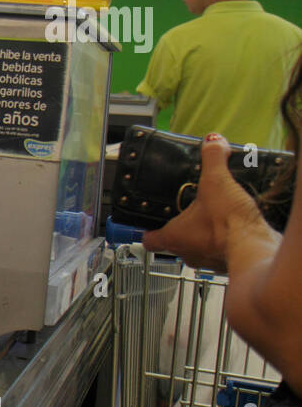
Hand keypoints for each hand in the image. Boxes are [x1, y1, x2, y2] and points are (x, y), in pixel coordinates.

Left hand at [142, 135, 270, 272]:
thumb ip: (212, 160)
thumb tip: (213, 142)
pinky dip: (227, 241)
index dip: (149, 231)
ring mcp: (210, 262)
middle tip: (190, 212)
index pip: (150, 240)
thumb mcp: (215, 182)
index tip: (152, 223)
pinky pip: (223, 253)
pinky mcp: (231, 263)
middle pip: (176, 244)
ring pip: (200, 250)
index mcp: (174, 237)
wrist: (256, 248)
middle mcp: (189, 253)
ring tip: (216, 216)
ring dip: (205, 236)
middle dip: (183, 229)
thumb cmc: (227, 223)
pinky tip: (237, 226)